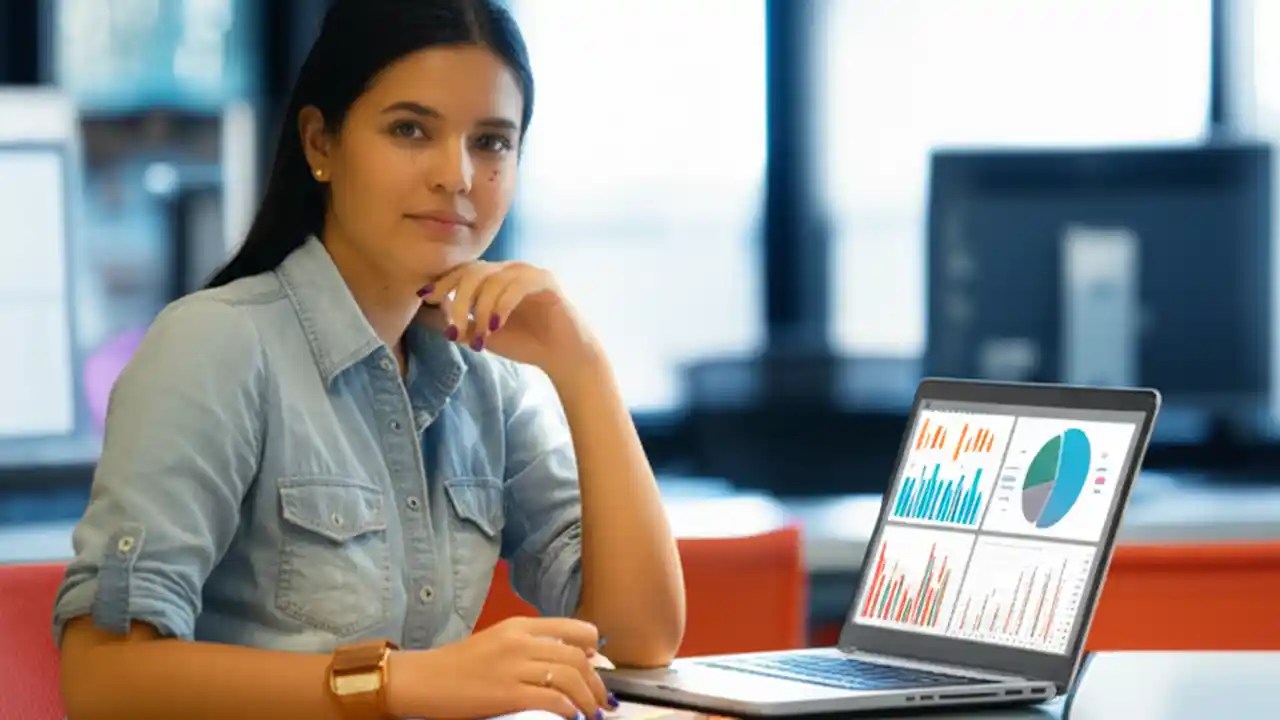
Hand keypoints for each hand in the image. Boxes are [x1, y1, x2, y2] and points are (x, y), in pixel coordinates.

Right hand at [386, 617, 616, 719]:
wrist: (423, 678)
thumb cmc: (458, 664)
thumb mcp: (497, 641)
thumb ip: (529, 645)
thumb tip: (566, 659)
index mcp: (520, 626)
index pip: (573, 629)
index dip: (593, 648)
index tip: (598, 664)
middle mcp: (521, 642)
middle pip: (577, 658)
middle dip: (596, 682)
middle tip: (601, 700)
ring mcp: (514, 667)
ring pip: (570, 679)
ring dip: (588, 699)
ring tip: (592, 713)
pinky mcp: (507, 694)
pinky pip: (552, 700)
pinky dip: (569, 710)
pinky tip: (572, 717)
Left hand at [417, 261, 600, 376]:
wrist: (563, 357)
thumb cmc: (524, 343)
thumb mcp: (480, 334)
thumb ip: (456, 323)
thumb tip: (422, 314)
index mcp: (494, 278)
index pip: (463, 270)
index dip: (442, 281)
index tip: (424, 297)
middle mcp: (510, 270)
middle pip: (474, 271)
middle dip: (458, 301)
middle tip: (454, 331)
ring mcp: (529, 273)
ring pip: (493, 279)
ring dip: (480, 310)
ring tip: (479, 338)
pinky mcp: (546, 282)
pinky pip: (516, 285)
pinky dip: (501, 306)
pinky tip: (495, 326)